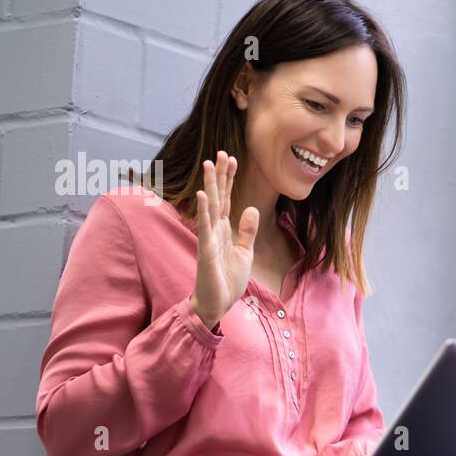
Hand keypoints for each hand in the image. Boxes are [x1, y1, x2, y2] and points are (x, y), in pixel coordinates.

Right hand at [188, 151, 258, 327]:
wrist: (218, 303)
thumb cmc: (228, 279)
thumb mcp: (245, 252)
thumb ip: (247, 230)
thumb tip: (251, 208)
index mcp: (224, 230)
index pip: (227, 199)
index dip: (230, 179)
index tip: (233, 159)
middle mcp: (214, 230)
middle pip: (219, 197)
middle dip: (220, 175)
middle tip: (222, 152)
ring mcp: (209, 239)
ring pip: (210, 206)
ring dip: (210, 185)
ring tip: (209, 163)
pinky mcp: (206, 251)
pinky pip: (205, 228)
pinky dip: (204, 211)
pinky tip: (204, 195)